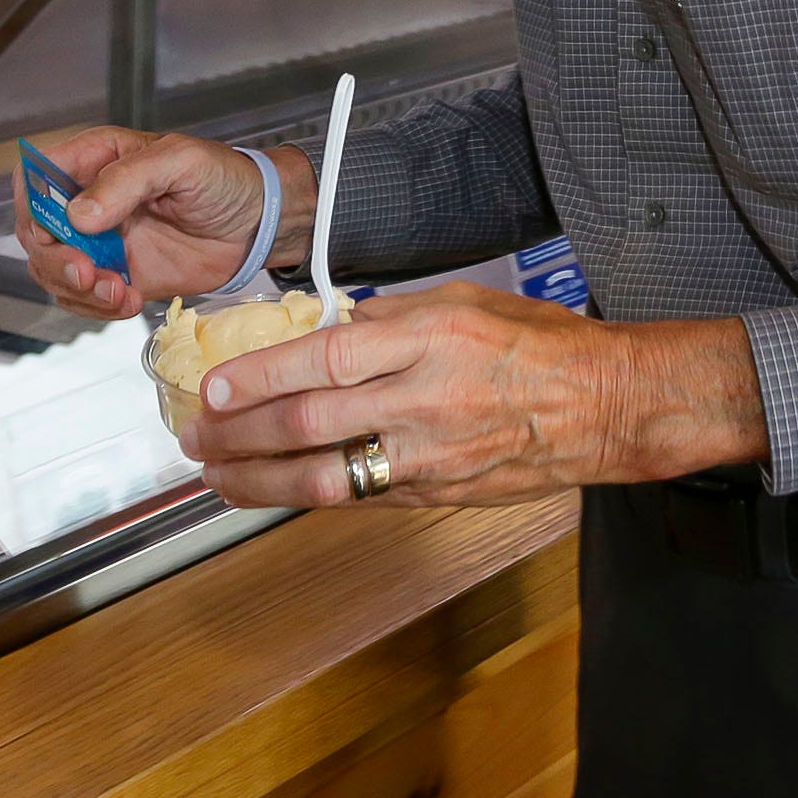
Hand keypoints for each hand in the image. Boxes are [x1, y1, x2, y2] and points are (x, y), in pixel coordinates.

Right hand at [12, 127, 274, 319]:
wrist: (259, 224)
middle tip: (88, 275)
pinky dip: (98, 308)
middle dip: (55, 259)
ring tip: (119, 294)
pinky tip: (130, 302)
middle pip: (38, 232)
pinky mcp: (119, 275)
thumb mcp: (179, 162)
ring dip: (77, 290)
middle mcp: (90, 202)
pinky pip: (85, 298)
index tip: (54, 232)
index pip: (36, 178)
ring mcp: (101, 242)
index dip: (33, 207)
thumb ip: (127, 181)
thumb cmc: (224, 178)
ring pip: (55, 270)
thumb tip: (79, 214)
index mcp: (96, 161)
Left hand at [180, 282, 767, 507]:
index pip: (324, 358)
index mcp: (427, 339)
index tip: (214, 385)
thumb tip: (334, 325)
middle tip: (194, 435)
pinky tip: (272, 492)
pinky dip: (308, 496)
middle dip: (240, 434)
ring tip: (214, 474)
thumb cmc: (538, 344)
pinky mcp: (435, 494)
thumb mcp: (463, 300)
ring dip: (258, 478)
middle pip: (311, 423)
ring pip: (326, 476)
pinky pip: (360, 497)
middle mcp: (422, 400)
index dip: (260, 377)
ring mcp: (428, 456)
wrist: (603, 405)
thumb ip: (392, 315)